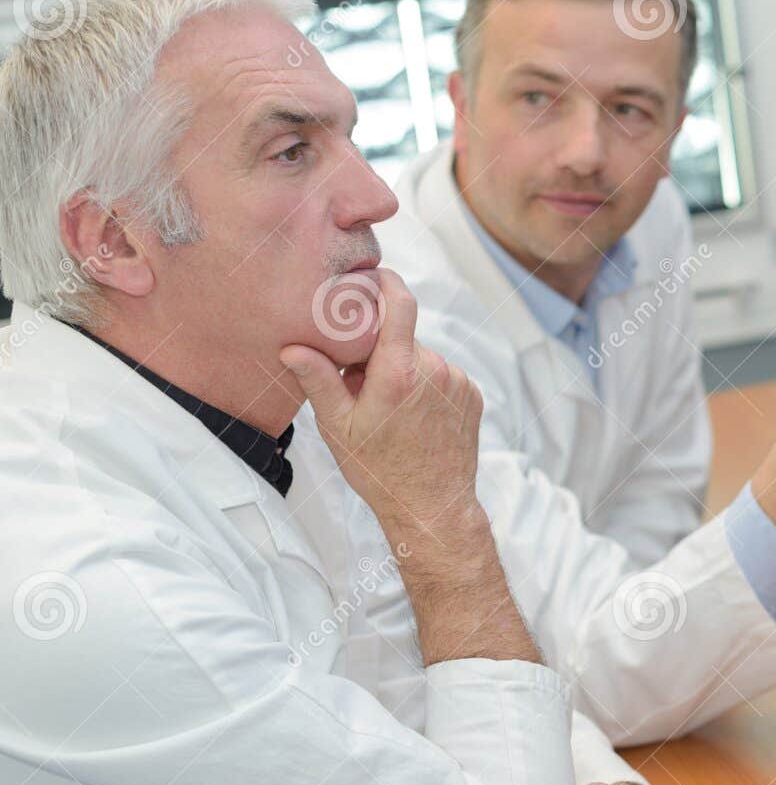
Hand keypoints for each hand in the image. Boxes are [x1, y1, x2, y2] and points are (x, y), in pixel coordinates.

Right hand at [279, 268, 483, 533]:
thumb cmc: (379, 471)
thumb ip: (318, 380)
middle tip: (360, 383)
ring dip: (404, 370)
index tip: (372, 277)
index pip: (400, 302)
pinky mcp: (473, 395)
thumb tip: (292, 348)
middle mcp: (434, 370)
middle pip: (402, 336)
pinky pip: (443, 375)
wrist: (432, 507)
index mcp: (398, 373)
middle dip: (380, 349)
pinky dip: (426, 386)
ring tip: (390, 409)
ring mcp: (457, 382)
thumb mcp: (337, 427)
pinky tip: (414, 417)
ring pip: (422, 357)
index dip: (386, 282)